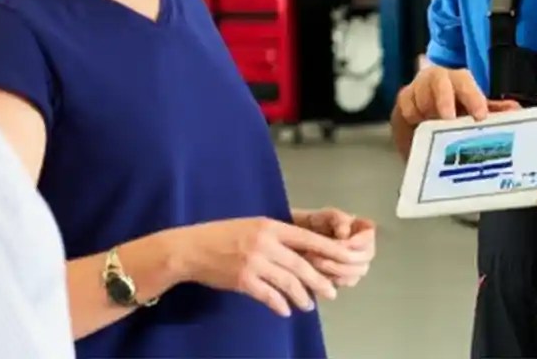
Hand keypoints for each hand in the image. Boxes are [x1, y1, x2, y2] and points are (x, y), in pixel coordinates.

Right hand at [175, 217, 367, 316]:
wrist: (191, 248)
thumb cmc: (222, 236)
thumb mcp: (252, 227)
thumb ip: (275, 237)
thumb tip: (303, 252)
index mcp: (270, 226)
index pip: (307, 238)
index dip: (328, 250)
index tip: (345, 259)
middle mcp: (265, 243)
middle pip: (301, 264)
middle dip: (319, 281)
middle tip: (332, 292)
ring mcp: (254, 262)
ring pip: (288, 282)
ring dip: (302, 296)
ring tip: (308, 305)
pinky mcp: (243, 280)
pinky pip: (269, 296)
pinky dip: (280, 305)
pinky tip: (286, 310)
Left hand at [294, 208, 375, 287]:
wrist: (296, 241)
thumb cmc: (312, 224)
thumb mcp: (324, 215)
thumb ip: (337, 220)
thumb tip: (344, 234)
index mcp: (362, 229)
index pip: (369, 236)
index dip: (358, 242)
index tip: (340, 243)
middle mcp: (364, 249)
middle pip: (365, 258)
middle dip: (343, 258)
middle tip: (322, 253)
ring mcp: (356, 265)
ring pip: (356, 273)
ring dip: (336, 269)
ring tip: (315, 261)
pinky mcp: (346, 279)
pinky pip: (346, 283)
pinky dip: (333, 279)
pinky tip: (318, 274)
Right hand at [395, 67, 508, 124]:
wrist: (424, 123)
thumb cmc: (454, 114)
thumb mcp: (475, 113)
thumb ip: (494, 111)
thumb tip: (516, 110)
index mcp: (459, 81)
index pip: (465, 81)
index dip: (472, 97)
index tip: (480, 117)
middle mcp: (438, 79)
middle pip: (439, 80)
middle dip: (444, 99)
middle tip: (448, 120)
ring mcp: (418, 88)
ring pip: (421, 95)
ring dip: (428, 112)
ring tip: (435, 128)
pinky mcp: (403, 100)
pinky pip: (406, 108)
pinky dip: (413, 119)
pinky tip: (420, 128)